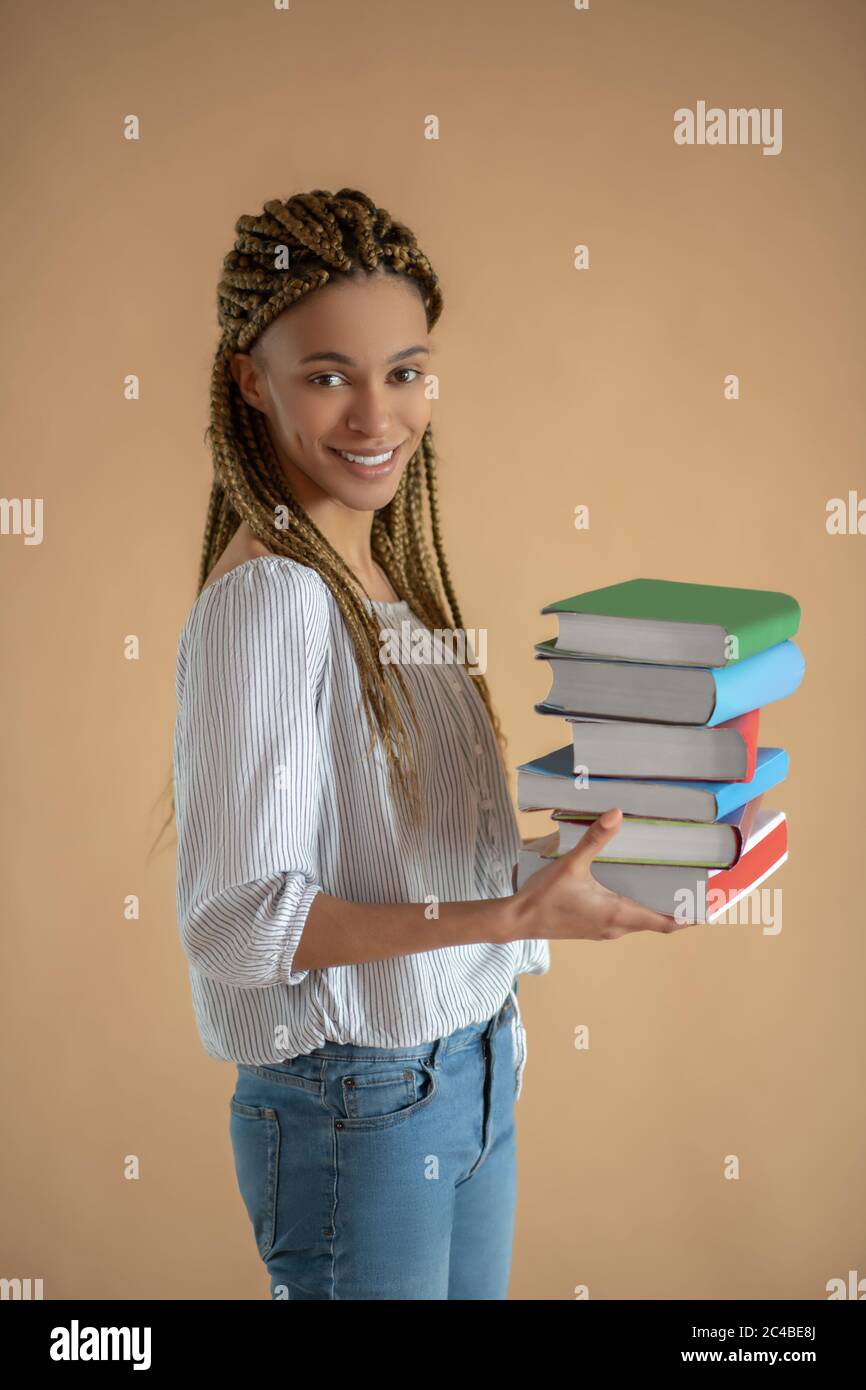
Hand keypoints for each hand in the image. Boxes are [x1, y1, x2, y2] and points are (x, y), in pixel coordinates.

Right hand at [507, 809, 691, 941]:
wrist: (516, 921)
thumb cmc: (544, 897)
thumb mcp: (571, 865)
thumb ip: (594, 839)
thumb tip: (616, 813)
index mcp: (618, 914)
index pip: (665, 923)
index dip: (689, 917)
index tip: (710, 910)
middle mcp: (616, 927)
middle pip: (657, 922)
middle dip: (676, 908)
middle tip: (695, 888)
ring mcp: (604, 930)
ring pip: (640, 921)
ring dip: (656, 908)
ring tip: (669, 885)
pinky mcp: (593, 927)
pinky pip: (624, 919)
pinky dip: (637, 907)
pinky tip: (632, 889)